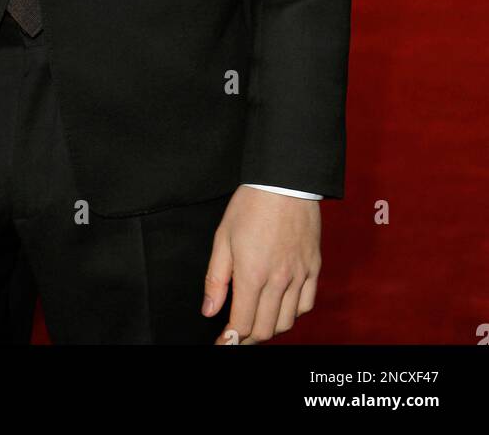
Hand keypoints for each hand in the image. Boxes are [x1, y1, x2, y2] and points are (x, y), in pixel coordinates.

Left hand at [203, 184, 320, 344]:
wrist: (285, 181)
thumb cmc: (250, 205)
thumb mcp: (223, 238)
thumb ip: (216, 279)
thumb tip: (210, 311)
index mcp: (252, 274)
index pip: (243, 324)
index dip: (231, 339)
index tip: (223, 343)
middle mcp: (278, 280)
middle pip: (266, 329)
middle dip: (249, 338)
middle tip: (238, 334)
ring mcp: (299, 275)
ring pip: (287, 322)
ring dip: (271, 328)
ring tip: (258, 320)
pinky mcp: (314, 267)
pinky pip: (307, 305)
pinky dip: (293, 313)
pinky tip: (282, 306)